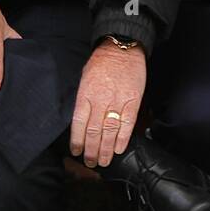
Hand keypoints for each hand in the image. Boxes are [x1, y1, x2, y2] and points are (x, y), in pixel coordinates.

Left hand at [69, 41, 145, 167]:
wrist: (122, 48)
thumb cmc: (101, 63)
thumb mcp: (85, 78)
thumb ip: (84, 99)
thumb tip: (82, 121)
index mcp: (85, 94)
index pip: (79, 123)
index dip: (77, 141)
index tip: (76, 152)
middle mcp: (100, 99)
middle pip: (94, 131)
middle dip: (91, 150)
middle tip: (91, 163)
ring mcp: (118, 101)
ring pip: (110, 131)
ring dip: (106, 149)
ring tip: (104, 161)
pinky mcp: (133, 100)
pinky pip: (127, 123)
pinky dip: (123, 138)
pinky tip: (119, 149)